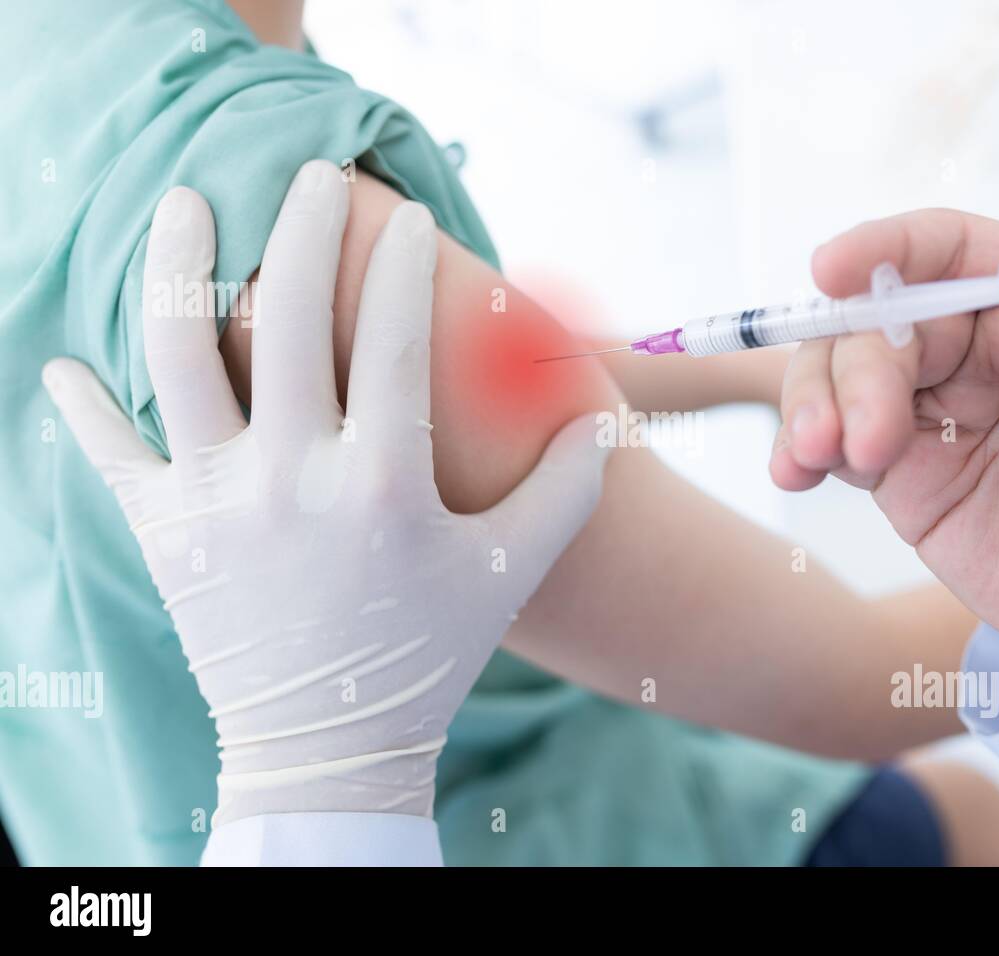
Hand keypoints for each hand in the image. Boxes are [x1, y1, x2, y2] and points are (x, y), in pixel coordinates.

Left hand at [43, 161, 609, 824]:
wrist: (327, 748)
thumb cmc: (428, 654)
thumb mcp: (510, 573)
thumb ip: (567, 493)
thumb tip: (603, 424)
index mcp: (384, 483)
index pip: (394, 339)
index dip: (404, 267)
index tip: (406, 217)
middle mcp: (294, 478)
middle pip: (291, 317)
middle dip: (304, 227)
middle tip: (313, 174)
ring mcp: (219, 503)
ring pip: (181, 356)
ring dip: (179, 269)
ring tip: (186, 205)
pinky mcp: (166, 536)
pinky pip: (110, 456)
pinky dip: (84, 408)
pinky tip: (68, 367)